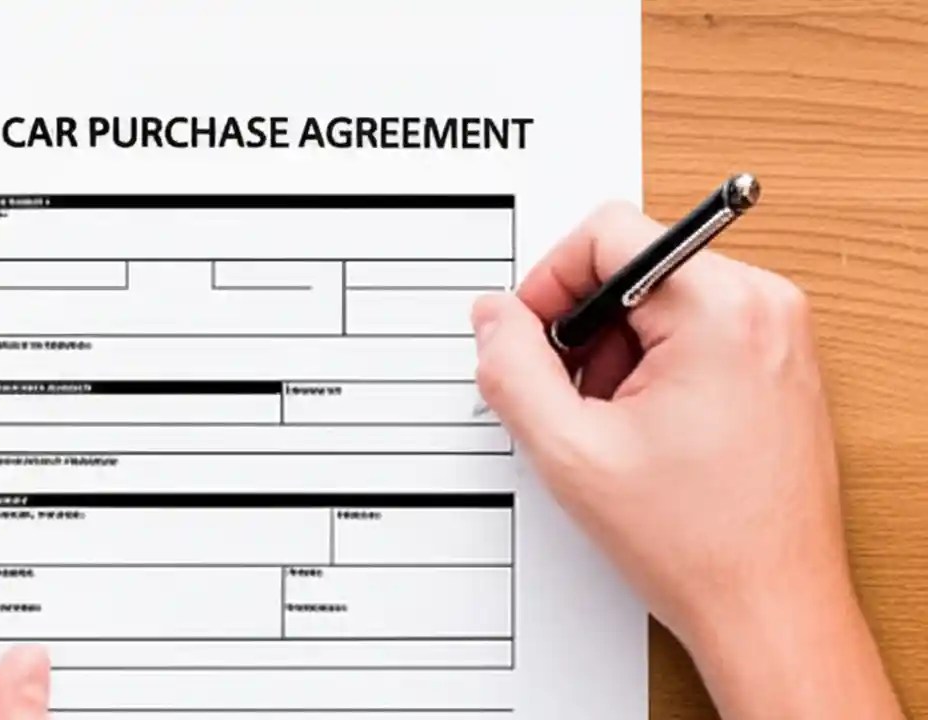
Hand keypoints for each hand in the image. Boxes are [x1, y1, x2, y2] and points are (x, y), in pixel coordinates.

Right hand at [472, 202, 900, 718]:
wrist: (769, 608)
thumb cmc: (700, 543)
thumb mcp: (571, 451)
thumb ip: (512, 369)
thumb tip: (493, 318)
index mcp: (721, 309)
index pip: (608, 233)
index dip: (548, 281)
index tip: (530, 335)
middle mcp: (763, 307)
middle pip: (633, 267)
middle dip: (582, 331)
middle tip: (572, 400)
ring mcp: (778, 335)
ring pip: (658, 303)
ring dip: (615, 356)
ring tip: (612, 426)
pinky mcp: (778, 363)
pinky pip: (693, 332)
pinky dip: (651, 370)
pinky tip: (642, 430)